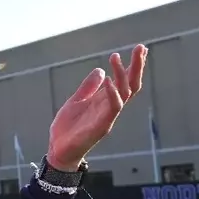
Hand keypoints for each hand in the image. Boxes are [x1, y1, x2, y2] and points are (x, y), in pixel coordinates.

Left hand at [46, 44, 145, 171]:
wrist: (58, 150)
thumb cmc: (68, 128)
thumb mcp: (76, 101)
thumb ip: (88, 87)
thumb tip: (100, 70)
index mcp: (105, 101)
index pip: (125, 81)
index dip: (133, 66)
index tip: (141, 49)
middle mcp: (110, 107)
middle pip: (131, 85)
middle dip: (137, 66)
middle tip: (141, 47)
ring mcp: (108, 116)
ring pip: (124, 93)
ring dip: (122, 74)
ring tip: (116, 57)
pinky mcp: (101, 126)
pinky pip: (113, 108)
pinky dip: (112, 92)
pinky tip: (108, 79)